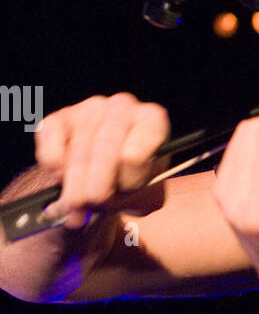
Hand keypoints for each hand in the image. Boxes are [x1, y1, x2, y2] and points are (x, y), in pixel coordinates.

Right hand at [36, 93, 170, 228]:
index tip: (125, 191)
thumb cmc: (131, 183)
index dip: (130, 175)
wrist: (109, 181)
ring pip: (79, 147)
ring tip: (78, 206)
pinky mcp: (58, 118)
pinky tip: (62, 178)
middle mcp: (121, 107)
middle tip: (94, 203)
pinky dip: (55, 166)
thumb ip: (131, 193)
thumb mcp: (145, 194)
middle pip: (106, 145)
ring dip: (76, 182)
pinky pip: (51, 142)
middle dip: (98, 180)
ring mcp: (88, 110)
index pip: (139, 148)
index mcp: (151, 120)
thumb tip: (99, 196)